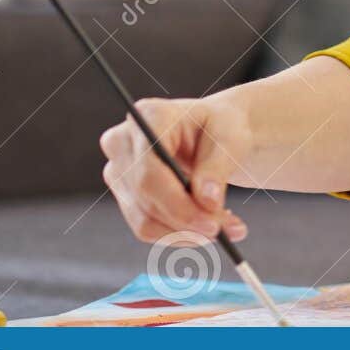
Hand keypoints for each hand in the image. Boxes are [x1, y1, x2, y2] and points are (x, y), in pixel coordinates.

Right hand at [100, 96, 251, 244]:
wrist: (214, 133)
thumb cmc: (221, 128)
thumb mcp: (230, 139)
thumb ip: (217, 168)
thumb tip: (207, 202)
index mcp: (149, 116)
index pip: (149, 169)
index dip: (177, 203)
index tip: (213, 224)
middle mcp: (123, 142)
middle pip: (145, 196)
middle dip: (189, 221)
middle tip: (231, 230)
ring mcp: (119, 170)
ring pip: (145, 220)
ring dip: (187, 233)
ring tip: (228, 228)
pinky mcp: (125, 195)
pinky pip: (147, 228)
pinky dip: (179, 234)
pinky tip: (207, 226)